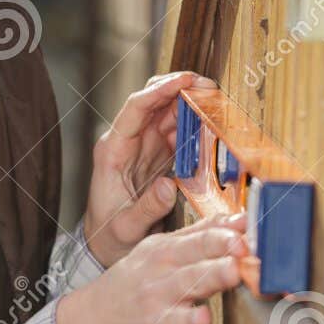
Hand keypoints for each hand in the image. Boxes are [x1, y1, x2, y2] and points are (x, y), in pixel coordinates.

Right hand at [55, 215, 246, 323]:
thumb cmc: (134, 283)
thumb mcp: (157, 251)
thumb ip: (199, 235)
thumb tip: (239, 220)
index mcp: (162, 261)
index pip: (194, 247)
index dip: (219, 242)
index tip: (242, 239)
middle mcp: (158, 291)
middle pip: (190, 280)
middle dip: (213, 274)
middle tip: (237, 268)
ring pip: (176, 322)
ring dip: (190, 321)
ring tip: (203, 319)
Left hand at [82, 71, 217, 268]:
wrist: (107, 244)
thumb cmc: (110, 235)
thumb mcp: (126, 228)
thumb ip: (147, 209)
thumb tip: (169, 186)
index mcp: (113, 151)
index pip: (135, 108)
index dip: (160, 89)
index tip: (184, 80)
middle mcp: (128, 142)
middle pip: (154, 101)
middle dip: (181, 87)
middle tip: (210, 86)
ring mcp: (144, 147)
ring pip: (168, 112)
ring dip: (191, 103)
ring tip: (216, 101)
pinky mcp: (158, 156)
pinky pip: (178, 131)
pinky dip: (195, 124)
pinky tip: (212, 124)